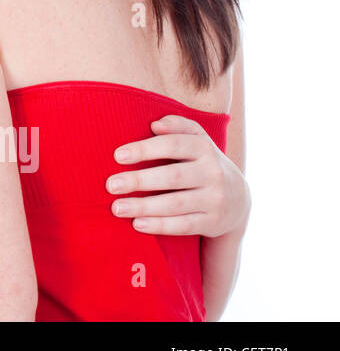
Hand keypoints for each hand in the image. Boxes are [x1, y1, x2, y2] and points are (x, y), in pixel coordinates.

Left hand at [106, 115, 248, 237]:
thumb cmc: (203, 162)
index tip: (118, 156)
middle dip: (139, 180)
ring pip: (176, 204)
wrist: (238, 198)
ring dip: (144, 206)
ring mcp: (215, 199)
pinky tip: (137, 224)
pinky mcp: (213, 222)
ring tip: (117, 208)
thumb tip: (155, 124)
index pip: (173, 144)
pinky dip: (160, 225)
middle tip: (111, 185)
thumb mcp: (197, 139)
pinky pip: (184, 225)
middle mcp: (213, 173)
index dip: (145, 149)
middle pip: (172, 176)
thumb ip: (178, 125)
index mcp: (205, 148)